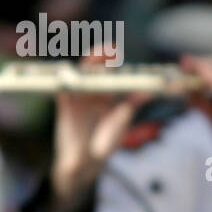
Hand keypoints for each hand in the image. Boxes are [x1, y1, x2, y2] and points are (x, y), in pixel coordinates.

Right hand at [50, 51, 149, 210]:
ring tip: (94, 57)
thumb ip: (130, 106)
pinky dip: (64, 82)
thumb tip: (148, 92)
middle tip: (109, 49)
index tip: (116, 51)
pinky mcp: (64, 107)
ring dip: (86, 66)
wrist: (86, 162)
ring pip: (79, 76)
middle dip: (99, 56)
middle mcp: (91, 92)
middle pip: (93, 68)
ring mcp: (77, 98)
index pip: (108, 71)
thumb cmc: (104, 142)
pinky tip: (68, 75)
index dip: (111, 59)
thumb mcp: (120, 122)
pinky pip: (62, 91)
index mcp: (106, 94)